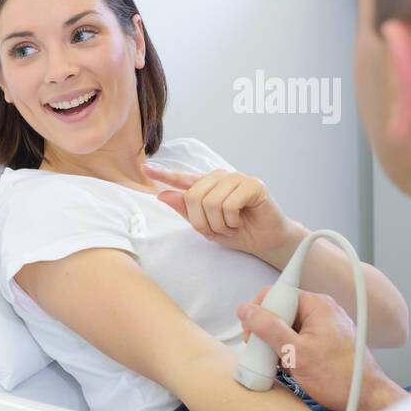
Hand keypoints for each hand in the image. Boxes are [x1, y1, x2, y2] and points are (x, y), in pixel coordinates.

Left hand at [141, 163, 294, 259]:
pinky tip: (239, 222)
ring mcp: (237, 178)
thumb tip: (162, 195)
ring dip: (218, 224)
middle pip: (193, 196)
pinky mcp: (253, 184)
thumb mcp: (206, 225)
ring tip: (229, 227)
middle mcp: (220, 177)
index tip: (144, 169)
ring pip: (211, 202)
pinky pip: (229, 204)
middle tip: (213, 232)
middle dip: (200, 222)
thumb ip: (185, 209)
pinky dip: (231, 220)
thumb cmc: (237, 232)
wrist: (265, 240)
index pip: (182, 178)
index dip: (163, 174)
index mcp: (207, 185)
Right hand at [238, 286, 383, 410]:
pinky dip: (287, 352)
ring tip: (281, 363)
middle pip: (279, 311)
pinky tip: (289, 367)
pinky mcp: (322, 342)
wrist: (364, 399)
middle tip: (266, 351)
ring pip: (285, 328)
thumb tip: (246, 310)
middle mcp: (321, 311)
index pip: (277, 293)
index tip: (254, 332)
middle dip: (267, 332)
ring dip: (276, 345)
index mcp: (318, 305)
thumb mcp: (296, 353)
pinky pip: (295, 339)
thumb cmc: (341, 378)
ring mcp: (322, 327)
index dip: (260, 312)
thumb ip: (268, 328)